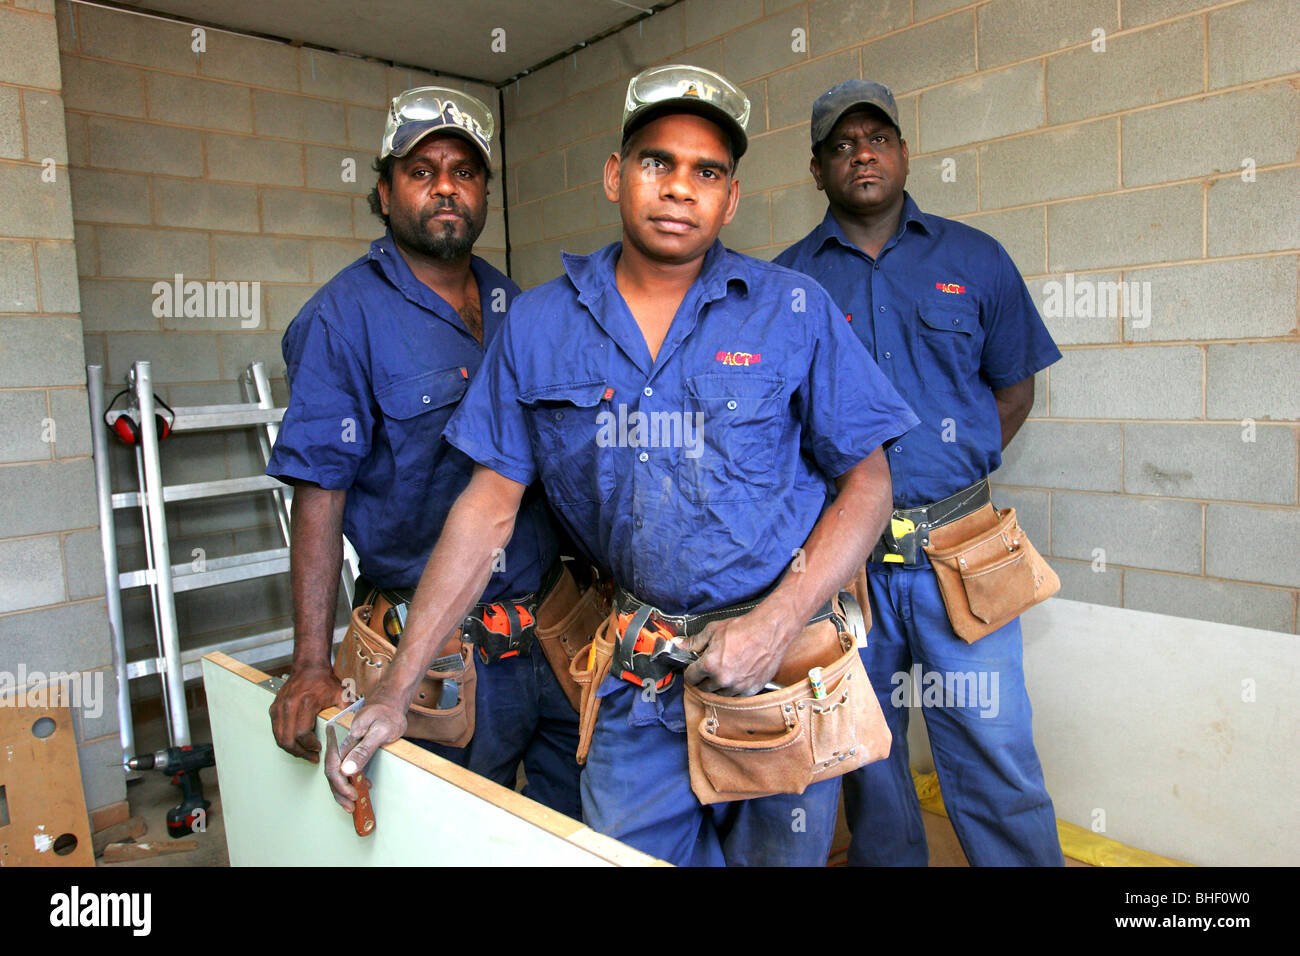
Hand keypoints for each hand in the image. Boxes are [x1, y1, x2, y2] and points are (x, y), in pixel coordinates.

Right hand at [269, 663, 345, 761]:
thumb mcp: (341, 694)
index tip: (318, 749)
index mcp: (306, 703)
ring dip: (291, 748)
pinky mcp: (274, 708)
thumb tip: (356, 727)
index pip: (302, 734)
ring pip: (279, 737)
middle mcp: (289, 705)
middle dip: (300, 753)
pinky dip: (284, 739)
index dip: (310, 746)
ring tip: (304, 752)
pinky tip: (296, 742)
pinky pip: (276, 730)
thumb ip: (347, 711)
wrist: (309, 667)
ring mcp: (279, 707)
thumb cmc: (325, 681)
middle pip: (288, 740)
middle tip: (311, 757)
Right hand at [323, 696, 406, 812]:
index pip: (334, 767)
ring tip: (353, 805)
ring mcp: (348, 748)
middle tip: (352, 807)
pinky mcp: (354, 750)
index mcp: (347, 740)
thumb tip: (346, 769)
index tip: (352, 795)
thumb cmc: (388, 715)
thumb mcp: (380, 731)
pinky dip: (351, 782)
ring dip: (343, 790)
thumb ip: (363, 750)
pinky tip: (362, 787)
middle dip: (340, 792)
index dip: (341, 784)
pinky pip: (347, 769)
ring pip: (338, 772)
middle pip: (333, 772)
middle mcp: (344, 745)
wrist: (391, 703)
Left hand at [680, 608, 801, 696]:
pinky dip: (734, 688)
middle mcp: (722, 679)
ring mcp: (738, 686)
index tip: (694, 668)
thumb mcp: (713, 631)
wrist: (769, 631)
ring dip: (718, 685)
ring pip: (720, 694)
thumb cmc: (743, 629)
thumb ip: (694, 642)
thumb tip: (679, 644)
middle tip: (709, 668)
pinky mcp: (751, 689)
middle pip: (704, 688)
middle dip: (704, 679)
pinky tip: (736, 675)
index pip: (691, 677)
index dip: (690, 671)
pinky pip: (736, 695)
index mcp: (710, 665)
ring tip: (724, 670)